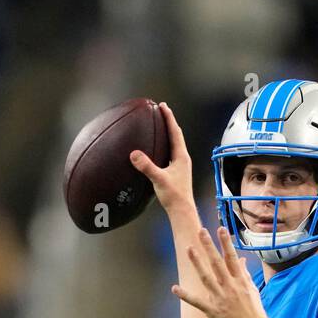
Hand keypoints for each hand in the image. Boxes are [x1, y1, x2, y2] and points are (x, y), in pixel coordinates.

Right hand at [129, 103, 195, 218]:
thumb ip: (147, 166)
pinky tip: (159, 149)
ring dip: (168, 133)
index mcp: (181, 157)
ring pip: (175, 144)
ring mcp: (181, 166)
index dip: (168, 117)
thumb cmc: (174, 197)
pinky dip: (166, 145)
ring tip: (160, 125)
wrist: (182, 211)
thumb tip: (134, 154)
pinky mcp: (177, 173)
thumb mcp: (159, 179)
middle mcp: (183, 159)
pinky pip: (171, 153)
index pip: (175, 131)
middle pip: (176, 135)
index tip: (162, 106)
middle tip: (161, 110)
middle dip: (168, 122)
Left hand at [172, 226, 271, 317]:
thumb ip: (245, 274)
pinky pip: (197, 302)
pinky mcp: (213, 312)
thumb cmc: (255, 314)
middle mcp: (230, 287)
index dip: (225, 243)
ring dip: (197, 262)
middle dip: (209, 246)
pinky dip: (185, 295)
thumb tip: (241, 260)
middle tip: (201, 231)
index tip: (220, 229)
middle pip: (217, 263)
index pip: (232, 258)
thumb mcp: (252, 291)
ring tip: (189, 248)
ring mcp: (221, 299)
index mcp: (240, 282)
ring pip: (206, 277)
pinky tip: (174, 288)